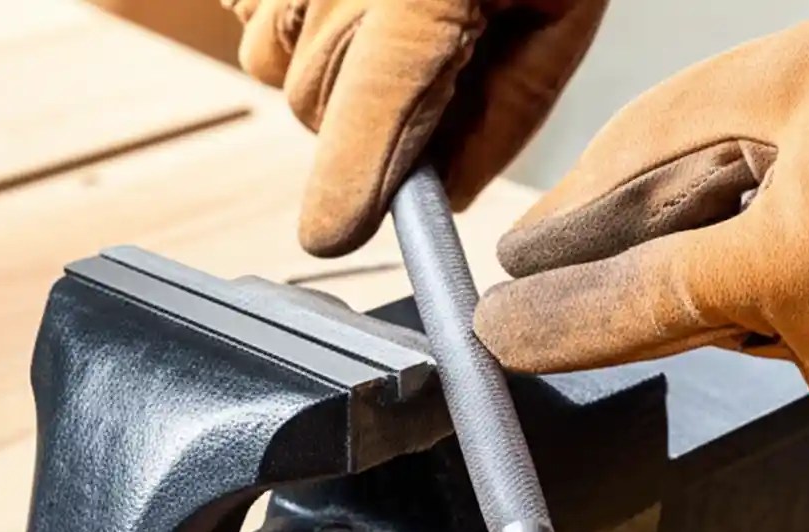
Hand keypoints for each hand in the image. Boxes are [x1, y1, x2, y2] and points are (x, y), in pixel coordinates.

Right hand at [225, 0, 606, 256]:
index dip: (351, 180)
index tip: (336, 231)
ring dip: (327, 64)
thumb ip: (502, 115)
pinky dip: (294, 18)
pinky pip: (252, 15)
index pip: (370, 111)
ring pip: (277, 66)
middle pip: (317, 106)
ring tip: (393, 8)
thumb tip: (446, 195)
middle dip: (367, 118)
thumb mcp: (556, 14)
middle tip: (428, 65)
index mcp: (423, 0)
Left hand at [474, 2, 808, 434]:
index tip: (496, 336)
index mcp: (796, 265)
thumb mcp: (776, 83)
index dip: (560, 323)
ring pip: (773, 340)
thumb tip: (548, 238)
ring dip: (778, 283)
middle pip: (709, 316)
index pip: (639, 308)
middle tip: (767, 195)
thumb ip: (648, 159)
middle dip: (710, 262)